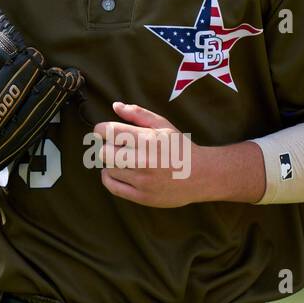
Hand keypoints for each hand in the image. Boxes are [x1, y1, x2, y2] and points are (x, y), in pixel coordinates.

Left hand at [93, 101, 208, 207]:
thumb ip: (138, 114)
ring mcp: (142, 181)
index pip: (108, 131)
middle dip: (107, 147)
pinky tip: (118, 172)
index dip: (101, 130)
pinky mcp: (142, 197)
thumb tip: (115, 106)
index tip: (104, 132)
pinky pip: (113, 187)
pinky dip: (109, 178)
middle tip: (117, 147)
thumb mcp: (163, 125)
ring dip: (112, 163)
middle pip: (104, 152)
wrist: (202, 175)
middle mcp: (144, 161)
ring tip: (125, 160)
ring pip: (108, 169)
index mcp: (148, 139)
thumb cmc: (180, 148)